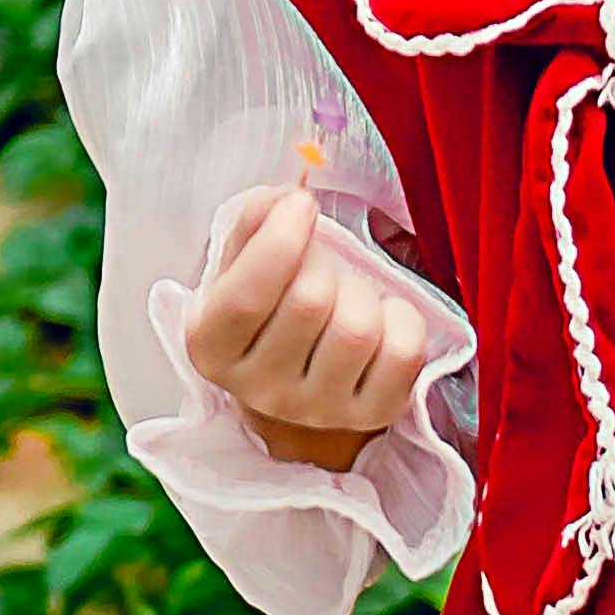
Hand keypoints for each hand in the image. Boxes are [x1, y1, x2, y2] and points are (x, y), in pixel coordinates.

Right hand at [183, 178, 440, 470]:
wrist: (300, 375)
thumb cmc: (270, 308)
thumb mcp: (241, 263)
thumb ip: (254, 221)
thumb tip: (287, 198)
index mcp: (211, 348)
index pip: (246, 296)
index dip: (280, 239)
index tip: (301, 205)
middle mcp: (260, 390)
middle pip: (310, 302)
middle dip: (323, 262)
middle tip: (321, 263)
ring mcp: (318, 410)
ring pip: (358, 328)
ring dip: (361, 291)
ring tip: (347, 295)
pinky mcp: (372, 415)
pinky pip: (403, 350)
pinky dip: (401, 317)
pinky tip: (381, 319)